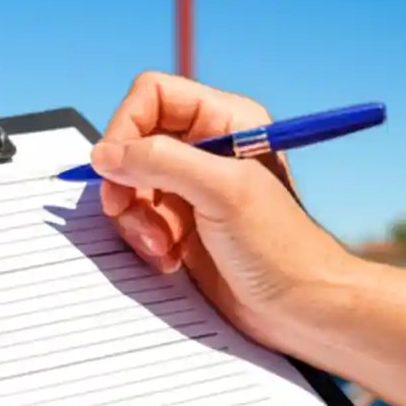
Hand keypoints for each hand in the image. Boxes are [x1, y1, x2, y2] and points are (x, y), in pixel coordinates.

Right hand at [90, 72, 360, 350]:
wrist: (300, 308)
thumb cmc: (279, 248)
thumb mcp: (221, 193)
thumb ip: (161, 162)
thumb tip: (105, 154)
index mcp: (224, 121)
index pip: (152, 97)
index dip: (126, 128)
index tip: (115, 169)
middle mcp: (206, 149)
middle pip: (134, 144)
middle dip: (127, 184)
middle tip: (130, 214)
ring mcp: (192, 189)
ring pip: (131, 185)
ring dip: (136, 219)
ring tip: (161, 246)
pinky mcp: (183, 225)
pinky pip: (140, 220)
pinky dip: (145, 241)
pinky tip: (169, 259)